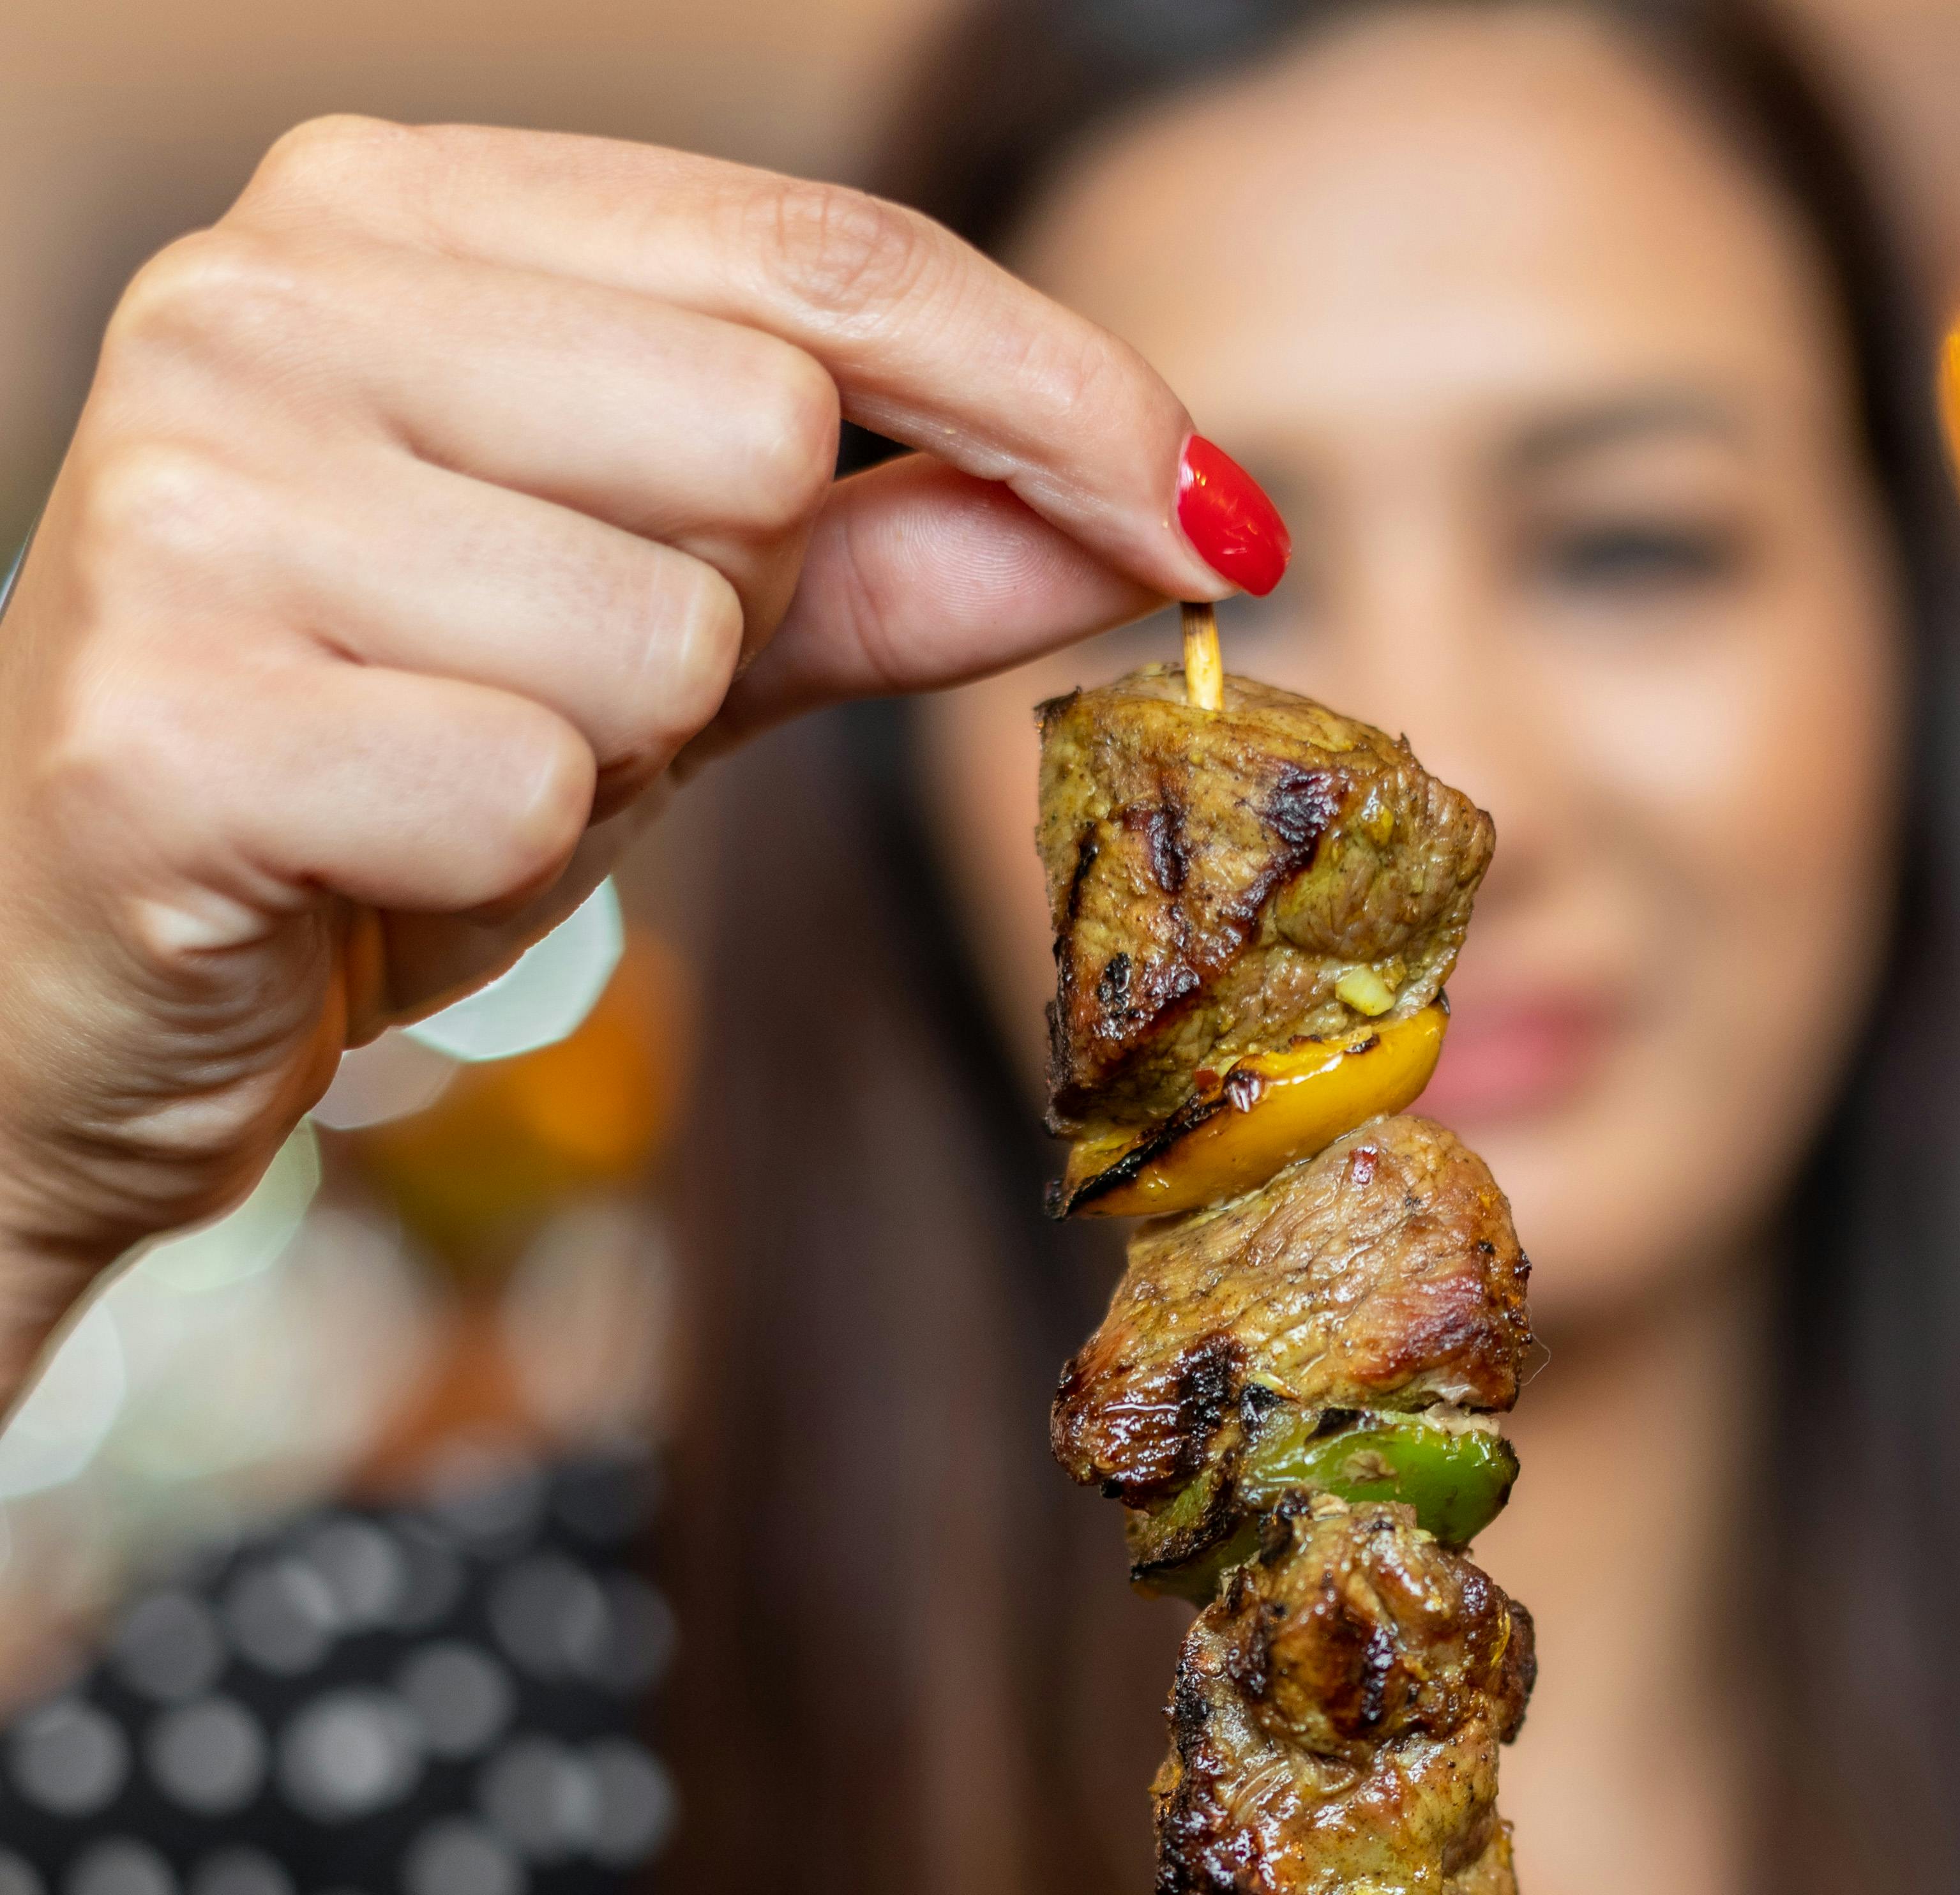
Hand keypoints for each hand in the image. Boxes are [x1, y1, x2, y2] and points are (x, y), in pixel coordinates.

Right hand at [0, 118, 1281, 1378]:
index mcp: (380, 218)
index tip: (1217, 512)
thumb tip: (1169, 518)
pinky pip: (518, 792)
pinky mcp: (165, 717)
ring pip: (654, 632)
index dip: (1048, 389)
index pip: (815, 256)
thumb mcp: (658, 647)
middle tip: (566, 688)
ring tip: (443, 764)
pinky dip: (491, 865)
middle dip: (728, 611)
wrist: (76, 982)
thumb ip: (894, 563)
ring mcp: (191, 496)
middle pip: (755, 432)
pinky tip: (364, 850)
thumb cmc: (371, 779)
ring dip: (602, 755)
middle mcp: (264, 303)